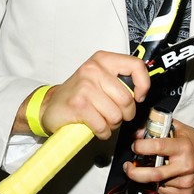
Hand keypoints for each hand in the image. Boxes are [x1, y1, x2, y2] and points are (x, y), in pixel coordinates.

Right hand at [28, 51, 149, 140]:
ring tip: (101, 120)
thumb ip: (121, 81)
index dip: (143, 85)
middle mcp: (94, 69)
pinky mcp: (79, 105)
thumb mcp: (100, 78)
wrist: (50, 106)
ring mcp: (85, 87)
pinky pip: (103, 126)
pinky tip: (95, 127)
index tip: (138, 97)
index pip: (136, 66)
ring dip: (112, 125)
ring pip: (116, 115)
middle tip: (113, 115)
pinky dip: (102, 133)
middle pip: (127, 99)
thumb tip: (143, 93)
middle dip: (124, 115)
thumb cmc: (79, 94)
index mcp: (103, 60)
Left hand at [125, 119, 193, 193]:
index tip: (135, 146)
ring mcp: (187, 181)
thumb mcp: (178, 128)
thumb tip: (137, 133)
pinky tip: (160, 177)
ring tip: (145, 170)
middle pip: (154, 174)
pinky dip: (159, 185)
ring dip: (147, 178)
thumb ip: (157, 128)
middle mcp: (185, 165)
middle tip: (127, 168)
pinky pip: (166, 191)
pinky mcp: (188, 192)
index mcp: (182, 147)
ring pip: (158, 184)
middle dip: (135, 173)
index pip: (156, 148)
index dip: (140, 147)